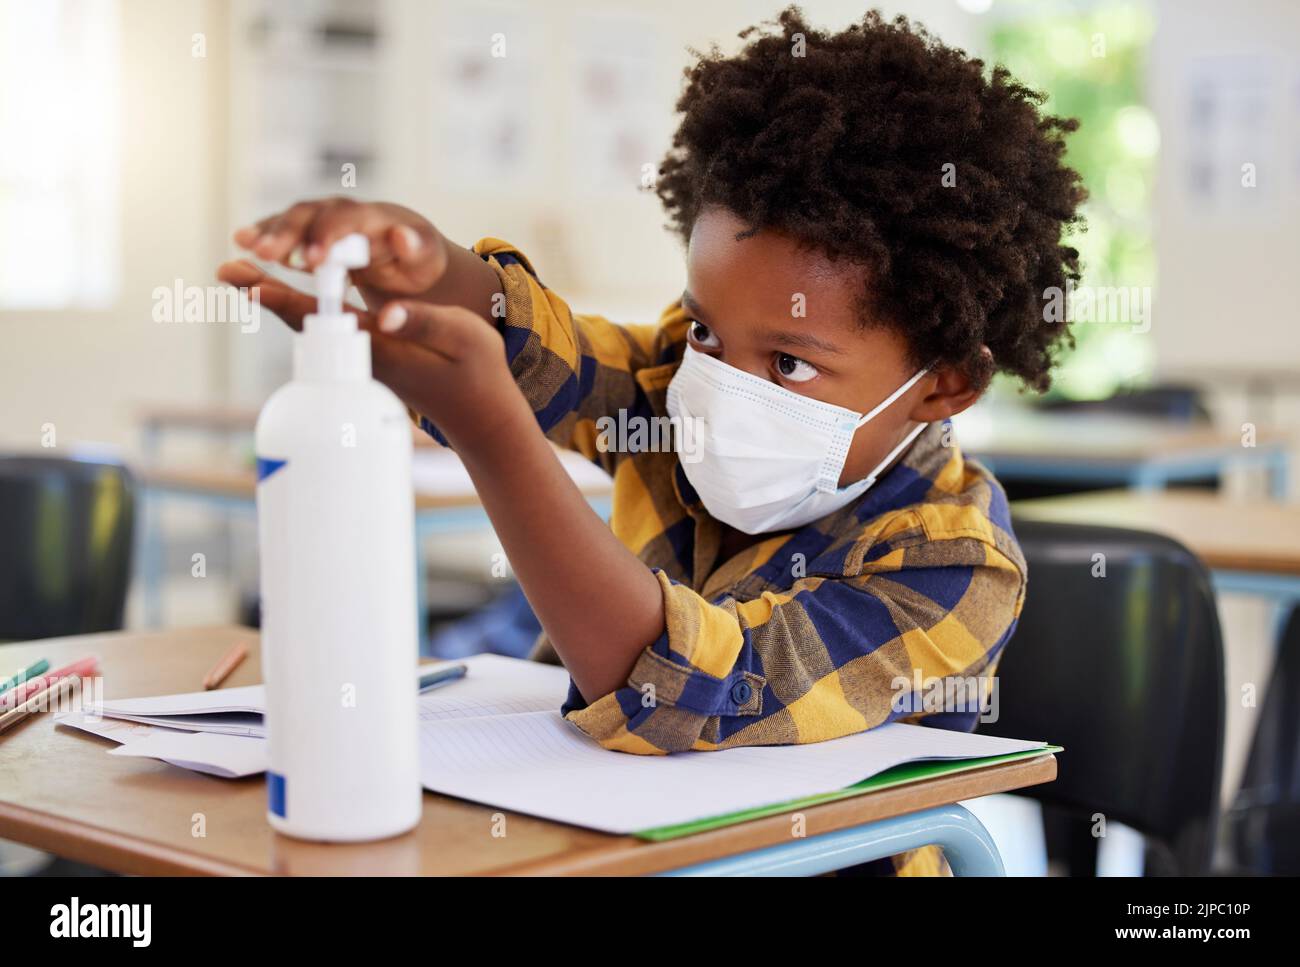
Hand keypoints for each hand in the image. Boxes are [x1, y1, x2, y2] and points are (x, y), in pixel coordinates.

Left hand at [216, 257, 528, 447]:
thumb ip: (424, 323)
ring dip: (278, 301)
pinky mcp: (370, 362)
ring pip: (313, 329)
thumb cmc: (477, 374)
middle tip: (227, 267)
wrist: (481, 415)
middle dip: (266, 294)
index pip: (324, 320)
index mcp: (382, 349)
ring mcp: (364, 363)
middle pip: (304, 324)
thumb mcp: (463, 338)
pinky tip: (285, 298)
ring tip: (244, 275)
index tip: (251, 282)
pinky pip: (328, 334)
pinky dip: (301, 311)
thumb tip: (384, 314)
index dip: (285, 298)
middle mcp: (364, 358)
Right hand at [232, 198, 446, 301]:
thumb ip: (416, 248)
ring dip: (269, 231)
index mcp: (374, 217)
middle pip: (313, 214)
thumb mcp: (426, 257)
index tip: (312, 260)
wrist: (409, 253)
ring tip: (245, 245)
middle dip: (289, 233)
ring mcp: (325, 219)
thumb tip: (403, 235)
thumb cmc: (419, 259)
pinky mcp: (311, 231)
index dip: (327, 236)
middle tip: (266, 254)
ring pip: (294, 219)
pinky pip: (285, 230)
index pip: (347, 219)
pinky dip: (264, 234)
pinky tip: (242, 243)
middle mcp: (345, 211)